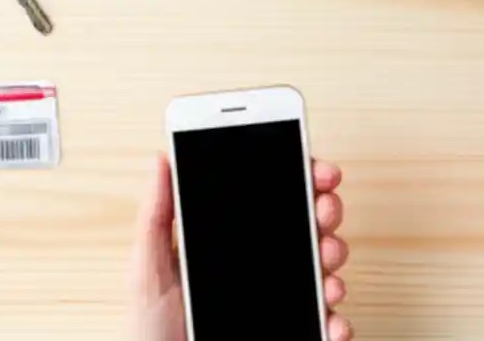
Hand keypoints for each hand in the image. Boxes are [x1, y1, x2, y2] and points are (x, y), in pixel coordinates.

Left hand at [129, 153, 352, 340]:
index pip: (272, 196)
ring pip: (324, 267)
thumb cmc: (150, 333)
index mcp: (229, 241)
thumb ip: (156, 217)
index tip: (317, 170)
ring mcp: (279, 299)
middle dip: (326, 211)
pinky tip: (330, 318)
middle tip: (324, 211)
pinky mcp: (293, 330)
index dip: (301, 176)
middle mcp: (260, 266)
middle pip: (307, 224)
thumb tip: (161, 161)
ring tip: (325, 266)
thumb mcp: (147, 271)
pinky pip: (325, 320)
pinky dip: (336, 319)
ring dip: (334, 260)